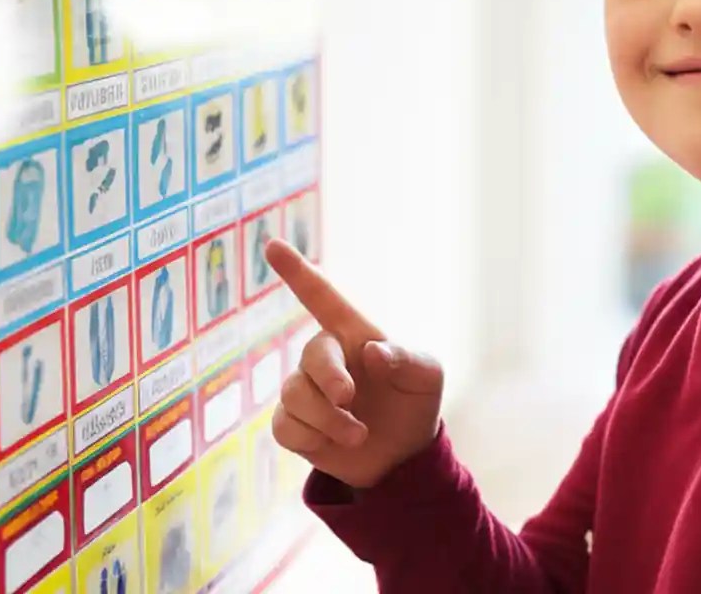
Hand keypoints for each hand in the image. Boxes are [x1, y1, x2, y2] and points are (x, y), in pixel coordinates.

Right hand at [265, 240, 443, 488]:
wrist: (402, 455)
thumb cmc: (415, 403)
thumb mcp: (427, 378)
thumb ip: (407, 360)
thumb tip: (372, 351)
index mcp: (355, 335)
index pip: (322, 298)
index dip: (298, 272)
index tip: (273, 245)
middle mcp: (325, 356)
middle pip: (312, 355)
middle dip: (330, 378)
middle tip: (350, 398)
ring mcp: (305, 389)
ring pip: (295, 395)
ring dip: (329, 420)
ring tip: (360, 434)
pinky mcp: (293, 423)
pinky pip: (285, 427)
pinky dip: (312, 439)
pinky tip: (334, 444)